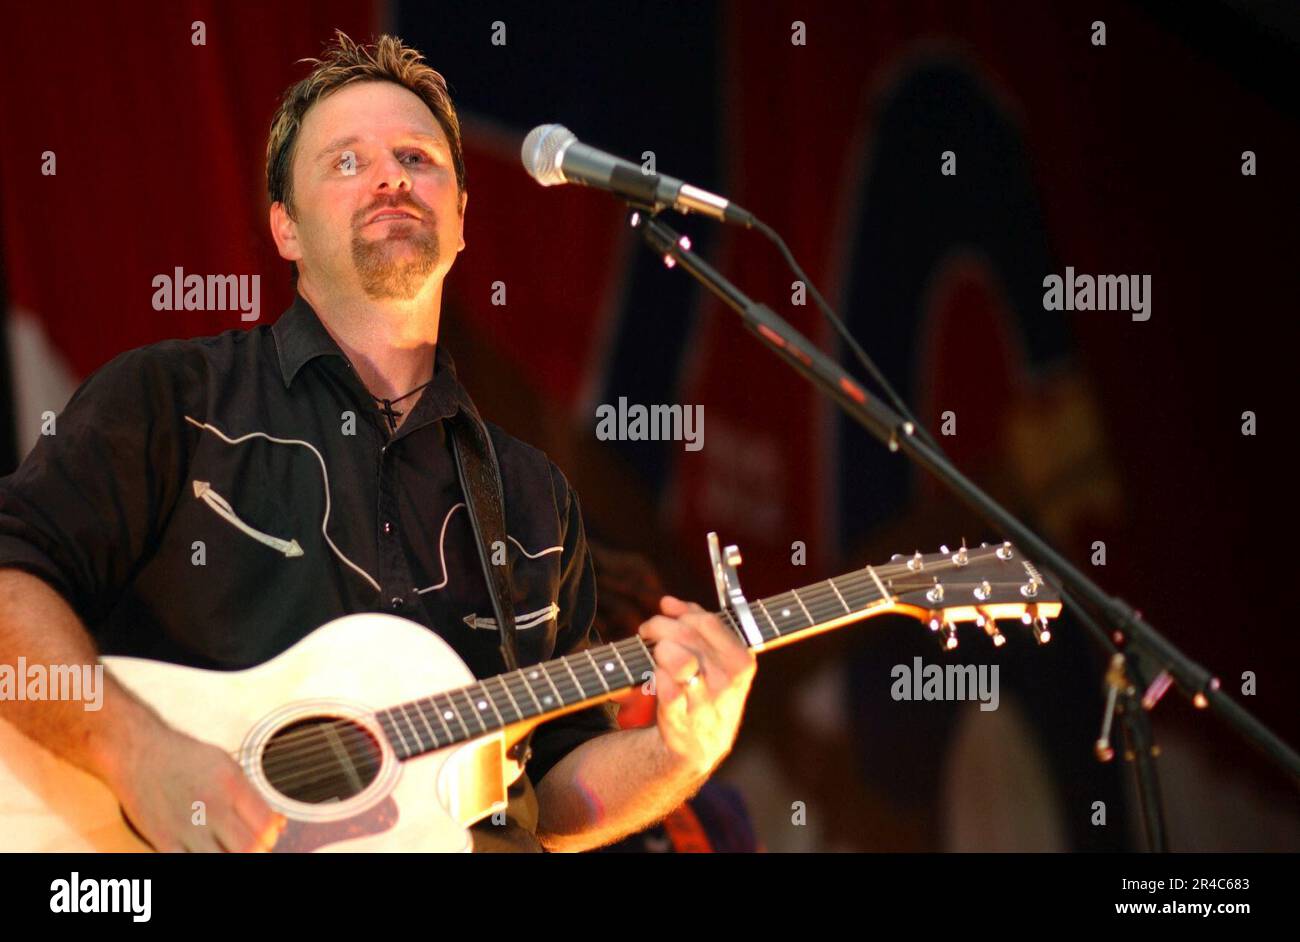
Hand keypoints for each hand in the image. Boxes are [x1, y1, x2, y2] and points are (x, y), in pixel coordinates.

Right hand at [109, 723, 285, 851]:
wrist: (139, 752)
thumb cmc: (184, 758)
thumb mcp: (227, 765)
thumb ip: (251, 796)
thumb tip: (277, 825)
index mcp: (231, 784)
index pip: (266, 824)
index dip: (272, 835)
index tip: (268, 836)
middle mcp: (211, 805)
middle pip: (249, 847)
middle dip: (256, 851)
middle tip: (251, 847)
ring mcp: (186, 825)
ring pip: (221, 860)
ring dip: (231, 859)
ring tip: (228, 850)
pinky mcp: (163, 839)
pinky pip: (187, 863)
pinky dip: (201, 861)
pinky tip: (206, 852)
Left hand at [637, 595, 756, 776]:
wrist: (700, 746)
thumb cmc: (707, 692)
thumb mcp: (716, 658)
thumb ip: (697, 623)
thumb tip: (669, 602)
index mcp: (741, 662)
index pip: (708, 622)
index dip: (681, 612)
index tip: (666, 612)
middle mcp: (727, 682)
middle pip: (687, 636)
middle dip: (660, 626)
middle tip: (648, 630)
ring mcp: (705, 702)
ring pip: (676, 658)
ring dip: (659, 649)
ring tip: (655, 653)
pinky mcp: (681, 720)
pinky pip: (663, 686)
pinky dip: (654, 675)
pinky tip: (655, 676)